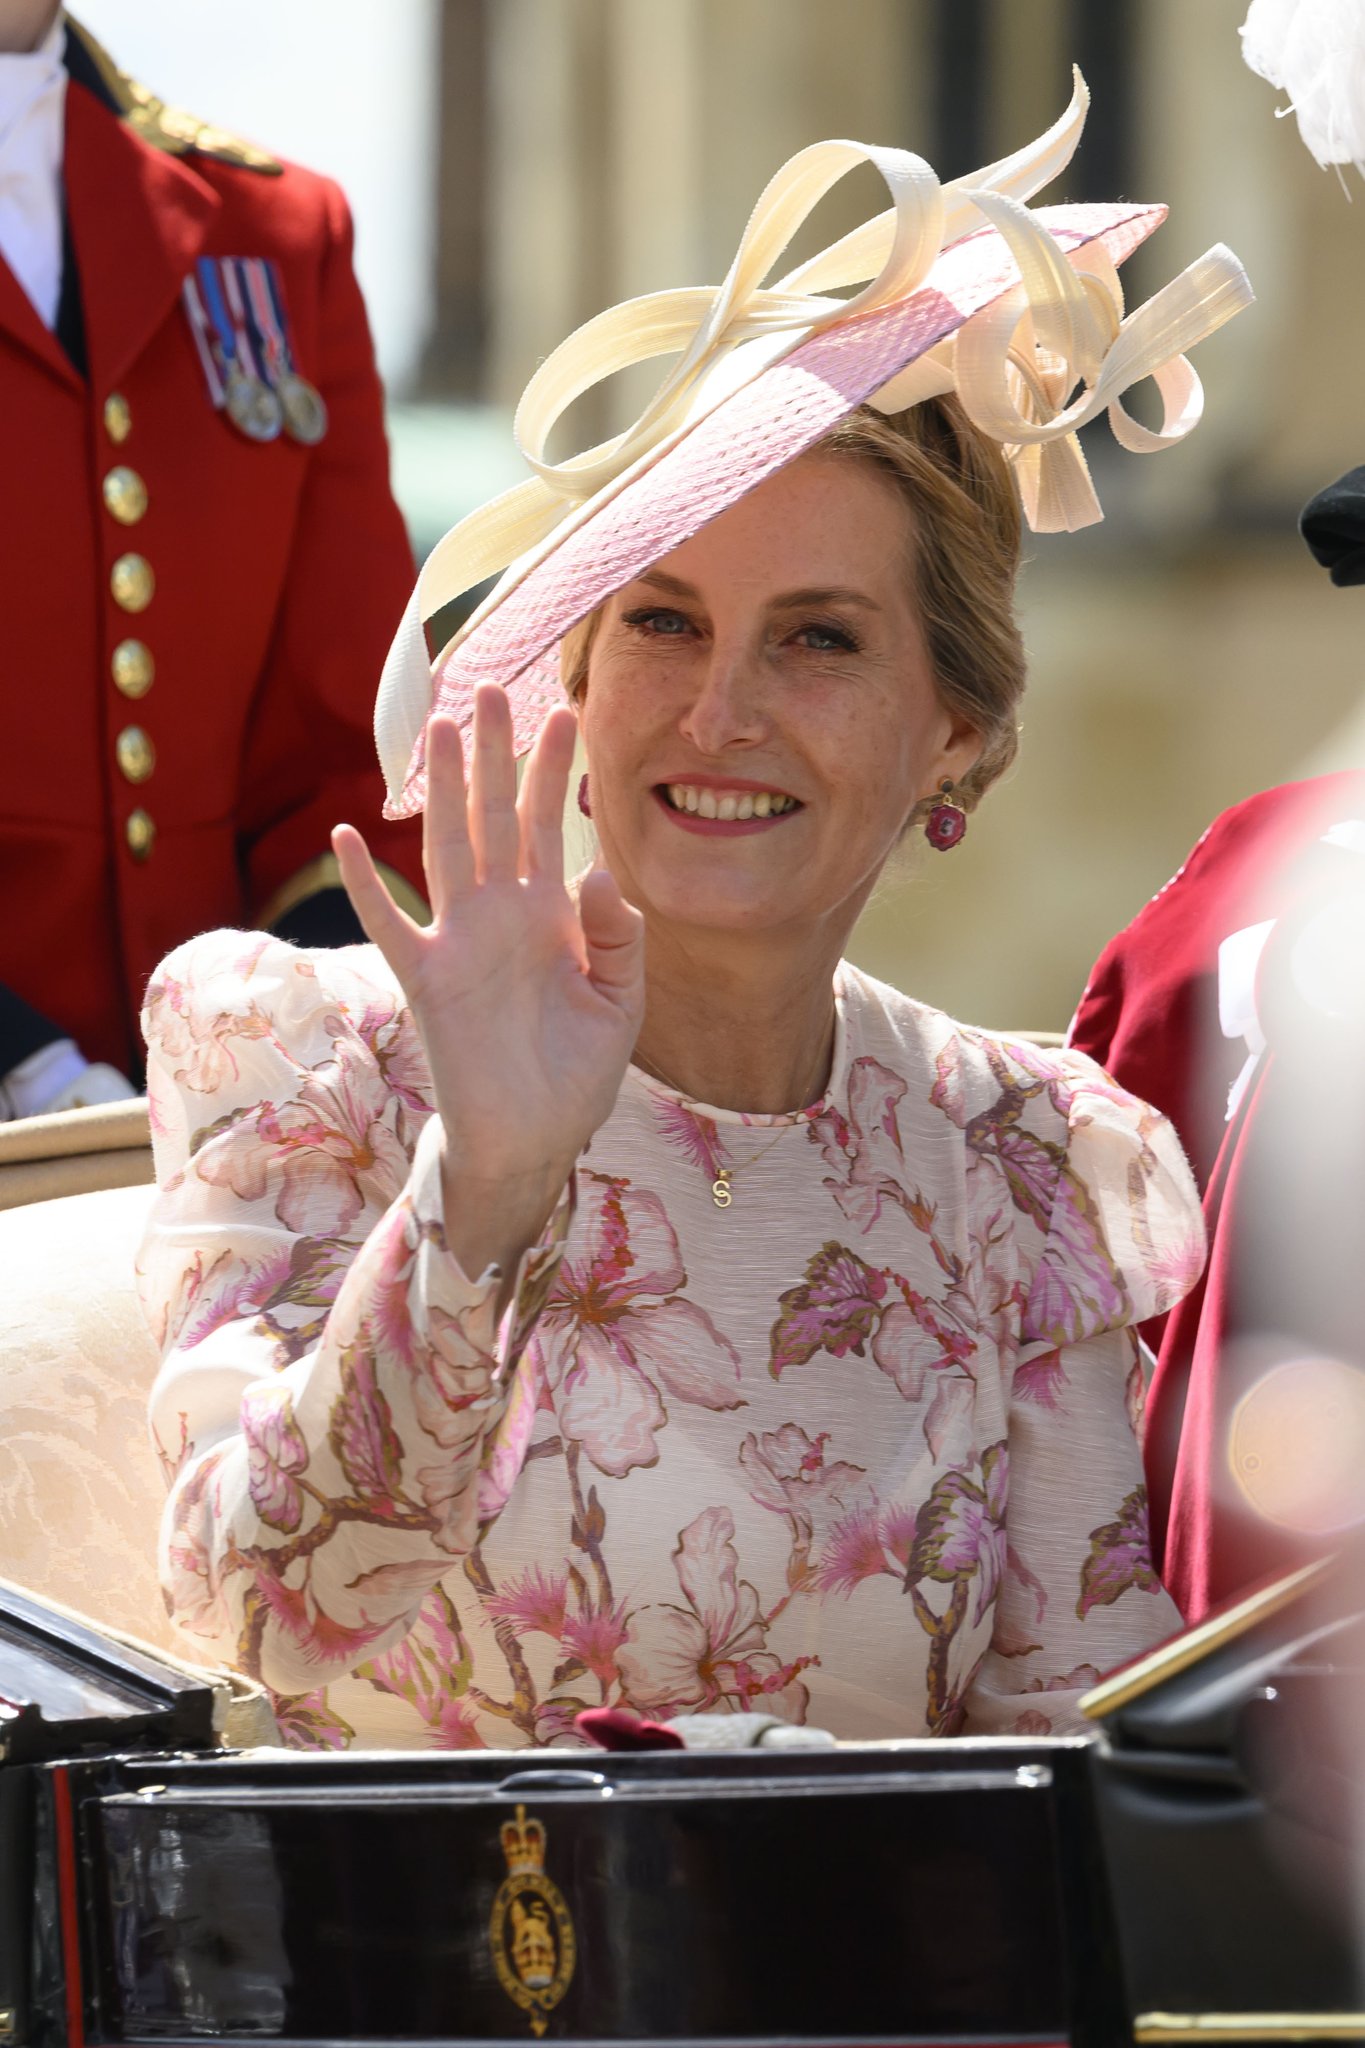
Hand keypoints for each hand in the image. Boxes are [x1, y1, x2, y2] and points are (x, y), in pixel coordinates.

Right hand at [333, 687, 644, 1281]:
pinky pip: (391, 924)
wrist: (536, 1140)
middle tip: (491, 684)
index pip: (551, 826)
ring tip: (441, 724)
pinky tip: (349, 837)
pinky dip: (368, 885)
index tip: (566, 709)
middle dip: (495, 753)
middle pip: (495, 816)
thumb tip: (599, 873)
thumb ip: (619, 938)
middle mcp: (502, 915)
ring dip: (445, 788)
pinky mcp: (429, 980)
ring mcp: (460, 941)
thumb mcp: (621, 1002)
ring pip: (449, 847)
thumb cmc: (577, 1073)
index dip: (555, 771)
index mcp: (551, 916)